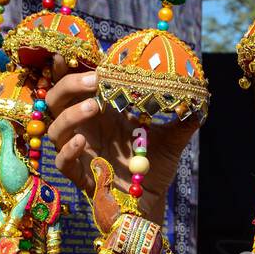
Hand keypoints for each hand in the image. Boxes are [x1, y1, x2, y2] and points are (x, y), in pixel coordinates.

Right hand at [46, 56, 200, 222]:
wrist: (152, 203)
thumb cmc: (154, 169)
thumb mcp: (172, 140)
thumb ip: (183, 119)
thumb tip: (201, 98)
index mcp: (100, 114)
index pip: (75, 85)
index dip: (71, 67)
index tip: (76, 51)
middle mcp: (85, 129)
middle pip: (56, 99)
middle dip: (69, 84)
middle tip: (94, 79)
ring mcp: (80, 153)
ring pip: (53, 128)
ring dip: (69, 114)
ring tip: (94, 105)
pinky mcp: (79, 176)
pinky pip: (60, 162)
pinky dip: (68, 150)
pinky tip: (82, 141)